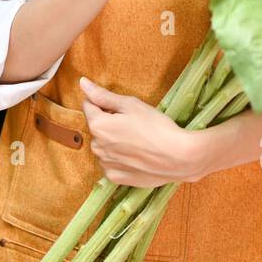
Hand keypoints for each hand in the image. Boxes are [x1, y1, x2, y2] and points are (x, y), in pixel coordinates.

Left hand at [79, 76, 209, 186]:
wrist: (179, 157)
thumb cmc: (156, 126)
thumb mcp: (131, 104)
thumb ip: (103, 95)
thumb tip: (82, 83)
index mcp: (98, 125)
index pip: (89, 106)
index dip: (105, 103)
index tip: (122, 107)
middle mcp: (96, 146)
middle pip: (97, 127)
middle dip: (109, 123)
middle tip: (134, 123)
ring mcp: (106, 164)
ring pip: (104, 146)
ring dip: (113, 141)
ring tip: (137, 139)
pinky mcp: (116, 178)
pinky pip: (111, 163)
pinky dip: (119, 158)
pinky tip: (136, 154)